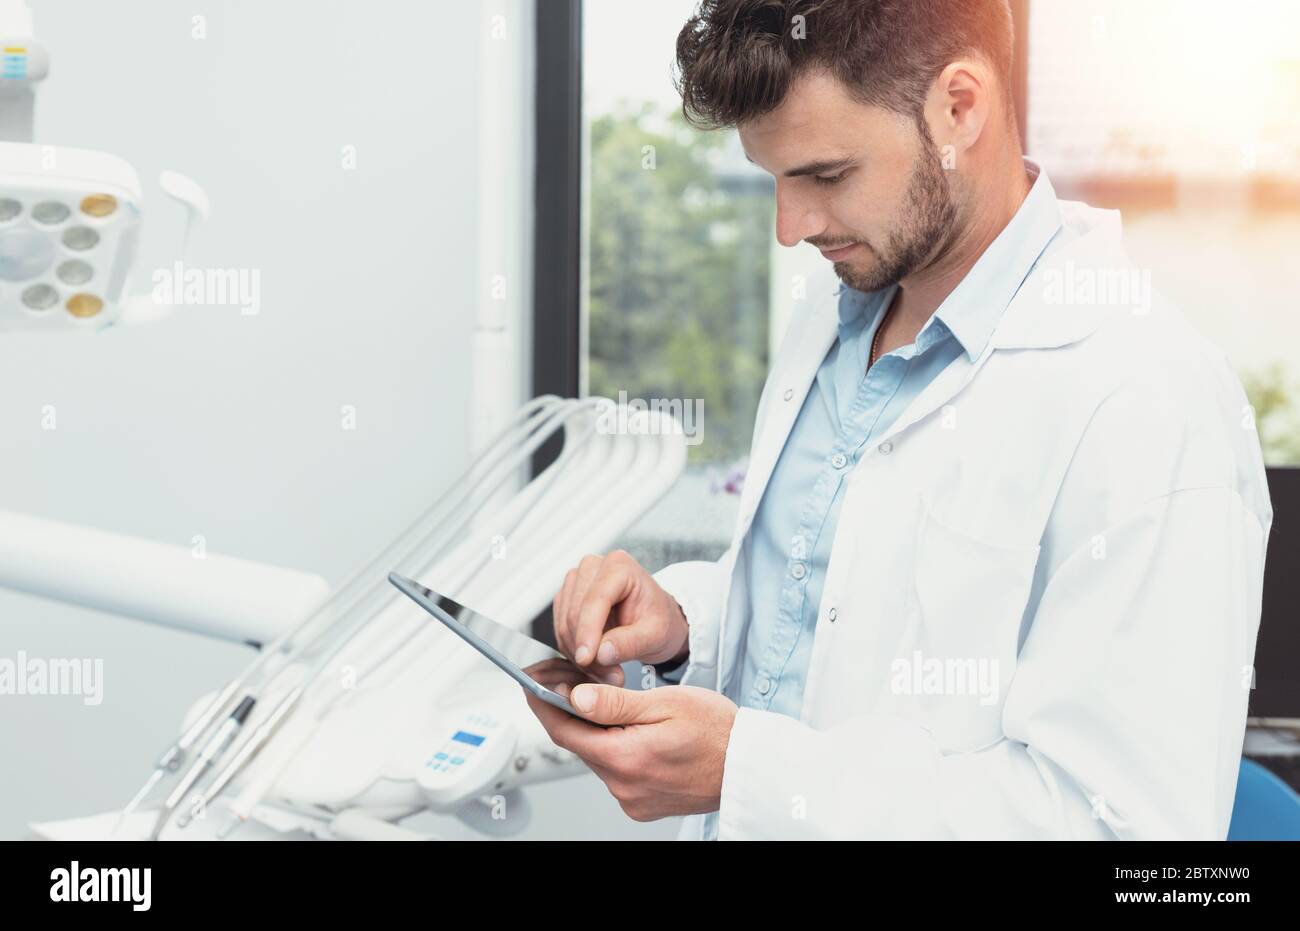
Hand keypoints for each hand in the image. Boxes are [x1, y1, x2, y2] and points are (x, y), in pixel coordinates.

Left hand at [522, 680, 737, 820]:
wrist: (749, 766)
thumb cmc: (717, 731)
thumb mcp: (665, 703)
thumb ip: (615, 703)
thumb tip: (575, 697)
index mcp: (625, 757)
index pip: (565, 731)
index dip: (543, 704)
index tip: (530, 685)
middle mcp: (624, 786)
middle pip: (580, 744)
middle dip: (570, 713)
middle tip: (568, 682)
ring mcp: (633, 799)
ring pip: (598, 758)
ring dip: (597, 733)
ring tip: (606, 705)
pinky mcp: (643, 805)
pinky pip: (617, 774)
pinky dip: (616, 751)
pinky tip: (630, 733)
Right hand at [552, 550, 689, 686]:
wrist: (656, 620)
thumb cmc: (659, 620)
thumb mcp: (655, 634)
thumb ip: (630, 643)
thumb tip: (601, 653)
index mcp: (619, 566)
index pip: (595, 600)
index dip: (587, 632)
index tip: (586, 659)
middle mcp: (593, 567)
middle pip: (575, 613)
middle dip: (586, 650)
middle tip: (608, 677)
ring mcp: (576, 582)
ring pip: (564, 624)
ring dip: (579, 655)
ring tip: (606, 673)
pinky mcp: (567, 599)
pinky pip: (561, 630)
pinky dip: (574, 651)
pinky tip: (594, 663)